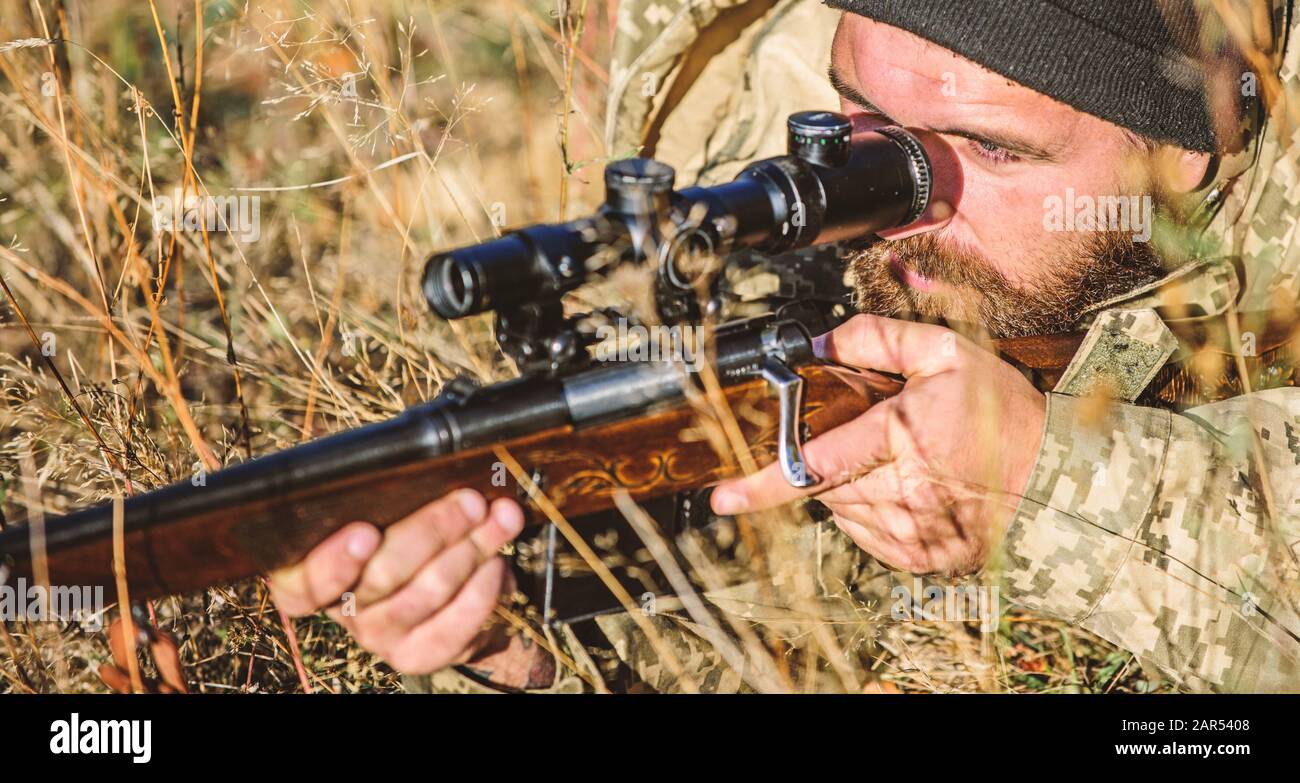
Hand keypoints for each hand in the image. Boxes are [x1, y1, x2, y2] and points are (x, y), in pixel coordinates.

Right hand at [269, 490, 525, 674]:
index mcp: (315, 570)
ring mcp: (379, 635)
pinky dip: (483, 590)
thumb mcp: (384, 503)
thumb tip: (415, 466)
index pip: (302, 583)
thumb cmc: (406, 531)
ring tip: (500, 520)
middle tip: (470, 501)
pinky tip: (497, 563)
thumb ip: (384, 489)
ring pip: (426, 593)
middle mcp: (342, 608)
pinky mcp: (418, 654)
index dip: (331, 562)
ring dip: (470, 550)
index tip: (366, 532)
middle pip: (383, 574)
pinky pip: (453, 627)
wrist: (446, 592)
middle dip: (433, 530)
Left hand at [710, 314, 1045, 574]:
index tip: (722, 496)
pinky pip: (866, 534)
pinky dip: (869, 510)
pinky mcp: (920, 556)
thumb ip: (879, 341)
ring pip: (842, 510)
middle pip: (824, 486)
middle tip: (863, 438)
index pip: (813, 465)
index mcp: (901, 437)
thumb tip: (821, 340)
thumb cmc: (1003, 413)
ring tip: (896, 460)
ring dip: (848, 485)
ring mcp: (911, 530)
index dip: (761, 483)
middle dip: (824, 462)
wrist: (1055, 479)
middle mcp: (903, 491)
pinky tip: (904, 486)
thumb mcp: (948, 354)